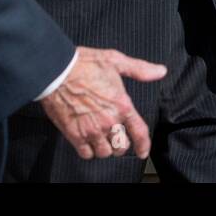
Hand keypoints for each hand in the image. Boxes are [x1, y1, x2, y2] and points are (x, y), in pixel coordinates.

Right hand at [39, 47, 166, 159]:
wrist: (55, 71)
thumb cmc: (83, 64)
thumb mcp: (115, 61)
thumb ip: (139, 69)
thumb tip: (160, 71)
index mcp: (121, 104)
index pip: (139, 132)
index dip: (144, 145)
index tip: (143, 152)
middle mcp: (109, 121)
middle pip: (121, 147)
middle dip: (120, 144)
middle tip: (114, 137)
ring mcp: (91, 130)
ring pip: (104, 153)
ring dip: (104, 148)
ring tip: (100, 138)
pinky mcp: (75, 135)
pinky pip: (86, 154)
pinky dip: (88, 150)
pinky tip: (87, 141)